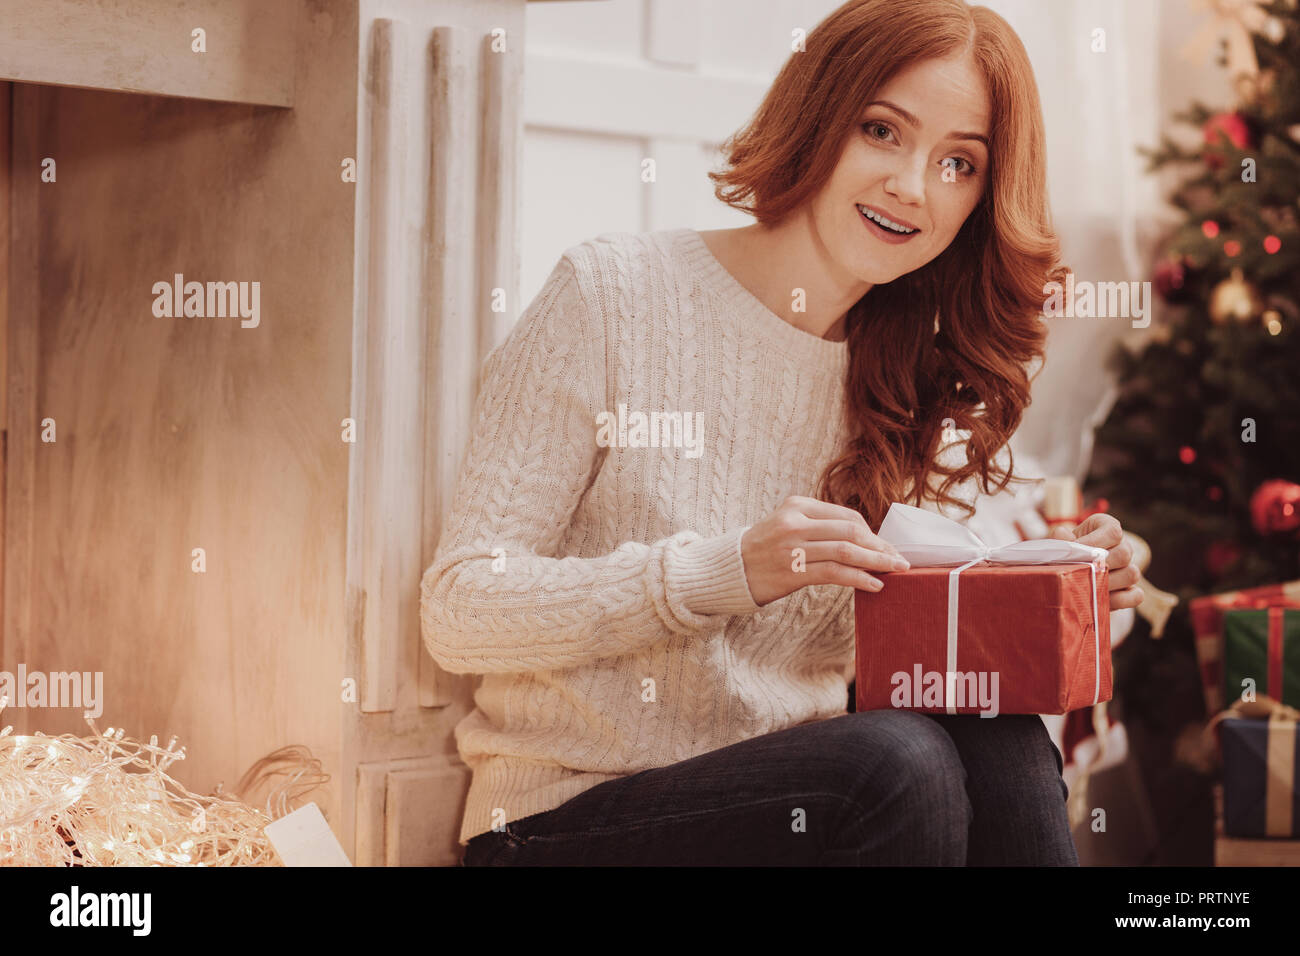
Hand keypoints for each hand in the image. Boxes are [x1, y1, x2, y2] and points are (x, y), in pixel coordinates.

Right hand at [740, 496, 909, 606]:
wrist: (728, 569)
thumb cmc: (763, 549)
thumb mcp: (787, 524)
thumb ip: (819, 525)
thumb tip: (864, 539)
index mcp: (797, 505)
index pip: (846, 516)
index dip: (872, 532)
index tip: (885, 546)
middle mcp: (795, 522)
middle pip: (851, 531)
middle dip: (880, 546)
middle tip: (900, 560)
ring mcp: (792, 547)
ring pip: (846, 551)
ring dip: (876, 561)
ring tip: (895, 571)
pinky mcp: (791, 572)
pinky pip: (834, 573)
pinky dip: (859, 578)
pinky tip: (874, 585)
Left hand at [1050, 513, 1143, 610]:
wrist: (1066, 574)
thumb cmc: (1063, 554)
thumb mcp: (1060, 544)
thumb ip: (1061, 540)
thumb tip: (1062, 533)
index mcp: (1107, 528)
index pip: (1113, 532)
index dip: (1094, 542)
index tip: (1074, 552)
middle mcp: (1123, 546)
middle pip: (1124, 554)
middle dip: (1100, 566)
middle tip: (1079, 573)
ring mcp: (1129, 568)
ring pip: (1132, 574)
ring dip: (1108, 584)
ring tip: (1086, 587)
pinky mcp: (1131, 591)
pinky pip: (1136, 596)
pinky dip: (1120, 600)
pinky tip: (1100, 600)